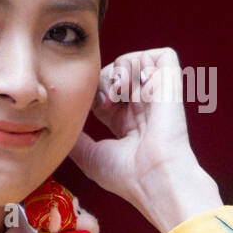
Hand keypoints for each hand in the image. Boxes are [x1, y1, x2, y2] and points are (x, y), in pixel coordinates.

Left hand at [68, 48, 221, 232]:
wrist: (153, 178)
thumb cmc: (126, 175)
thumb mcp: (89, 156)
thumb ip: (76, 138)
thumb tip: (60, 125)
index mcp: (127, 122)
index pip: (105, 91)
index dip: (91, 91)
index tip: (86, 107)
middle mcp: (143, 106)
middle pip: (114, 73)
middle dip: (101, 80)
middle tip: (103, 101)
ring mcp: (158, 94)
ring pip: (133, 61)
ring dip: (118, 71)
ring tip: (117, 95)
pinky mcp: (171, 83)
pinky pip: (161, 55)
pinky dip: (142, 63)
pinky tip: (134, 85)